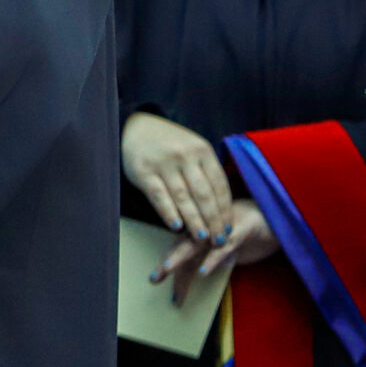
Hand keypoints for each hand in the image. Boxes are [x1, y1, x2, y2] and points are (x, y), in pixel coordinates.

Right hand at [121, 112, 232, 244]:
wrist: (136, 126)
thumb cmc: (170, 144)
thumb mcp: (192, 149)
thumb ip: (205, 172)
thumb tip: (221, 210)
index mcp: (202, 149)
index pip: (219, 185)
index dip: (225, 210)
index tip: (228, 228)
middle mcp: (184, 155)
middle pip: (204, 194)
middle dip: (213, 220)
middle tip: (218, 240)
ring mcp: (164, 163)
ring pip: (183, 197)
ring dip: (194, 220)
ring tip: (201, 238)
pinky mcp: (144, 171)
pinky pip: (159, 196)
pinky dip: (169, 213)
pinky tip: (176, 226)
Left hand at [152, 199, 279, 305]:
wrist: (278, 214)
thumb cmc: (251, 230)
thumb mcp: (229, 247)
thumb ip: (212, 256)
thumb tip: (196, 273)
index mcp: (206, 230)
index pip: (181, 247)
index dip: (169, 263)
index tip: (156, 281)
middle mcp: (211, 227)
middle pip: (183, 245)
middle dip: (168, 261)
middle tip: (153, 278)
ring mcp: (223, 228)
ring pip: (198, 244)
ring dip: (181, 256)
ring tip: (167, 268)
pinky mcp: (241, 231)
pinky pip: (224, 247)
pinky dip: (213, 259)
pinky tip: (204, 271)